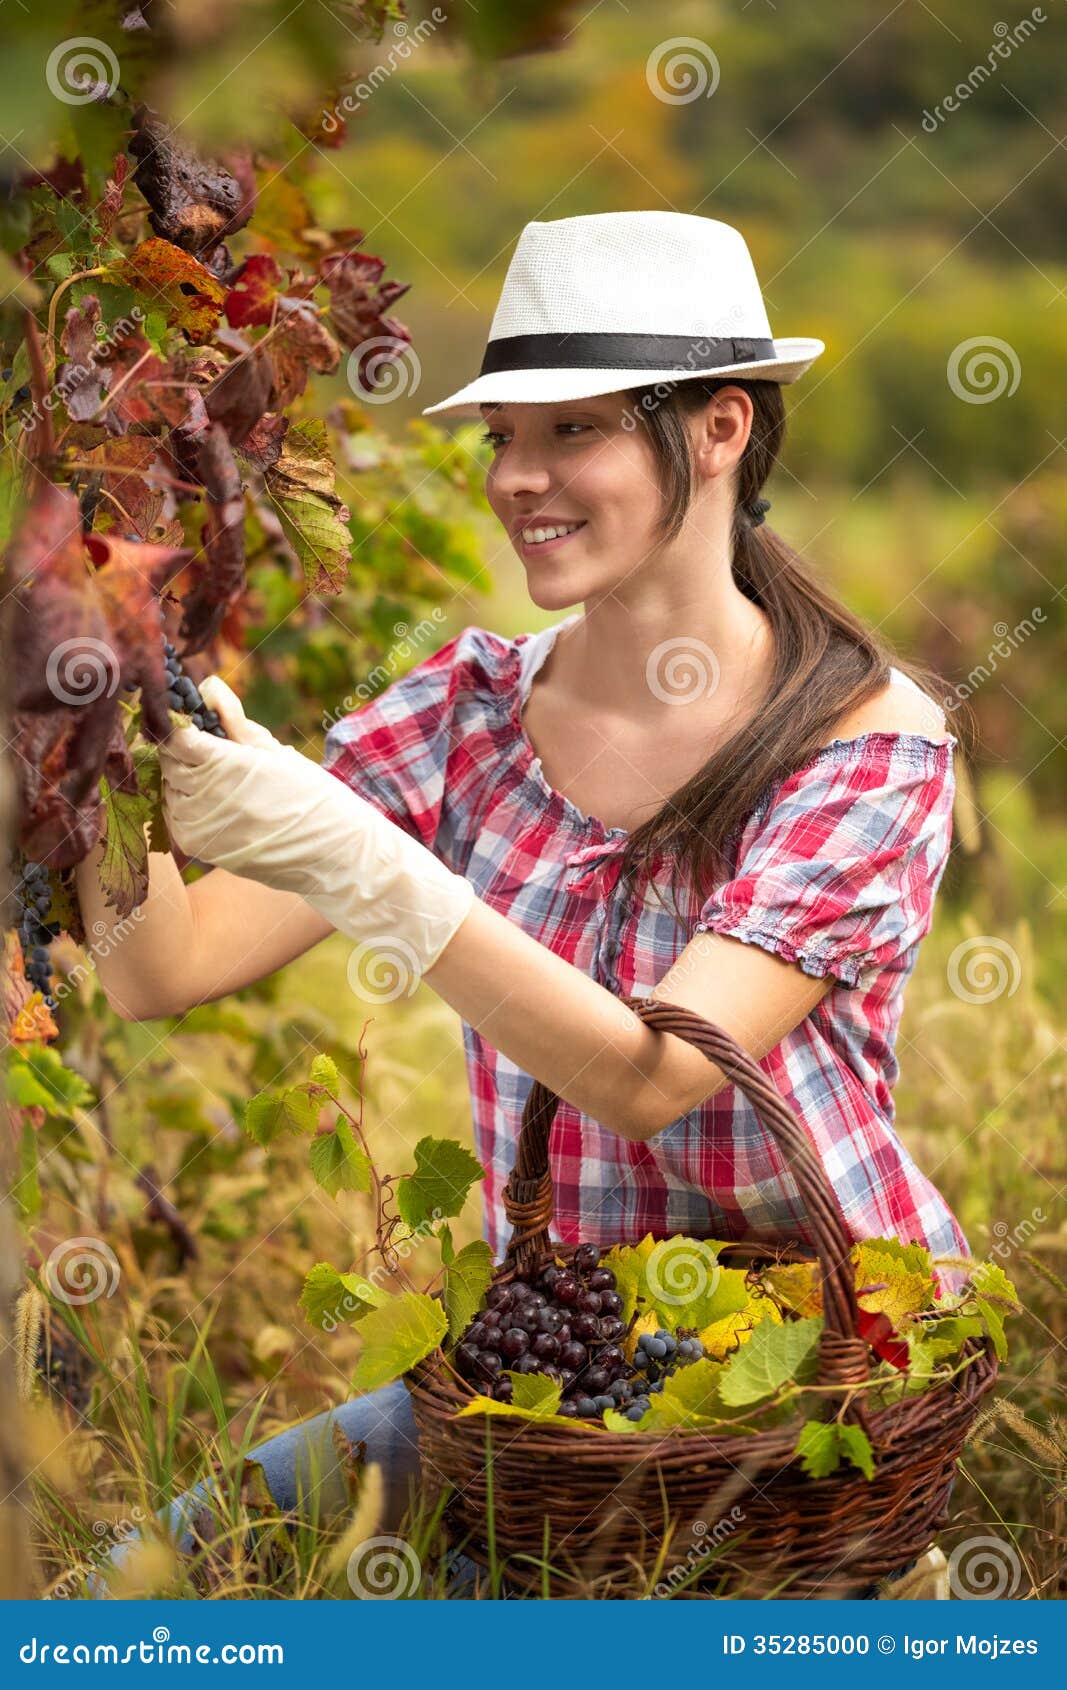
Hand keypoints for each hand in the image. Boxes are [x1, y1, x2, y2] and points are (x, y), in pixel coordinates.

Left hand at [158, 676, 475, 977]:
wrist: (331, 853)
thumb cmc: (311, 795)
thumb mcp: (274, 751)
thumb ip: (234, 719)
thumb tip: (207, 686)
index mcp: (221, 764)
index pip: (174, 733)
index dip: (181, 722)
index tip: (194, 720)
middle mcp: (201, 796)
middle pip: (168, 760)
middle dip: (185, 750)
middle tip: (216, 750)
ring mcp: (195, 825)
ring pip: (169, 788)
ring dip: (186, 779)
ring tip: (225, 781)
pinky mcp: (197, 847)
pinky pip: (176, 815)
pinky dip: (189, 805)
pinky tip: (221, 803)